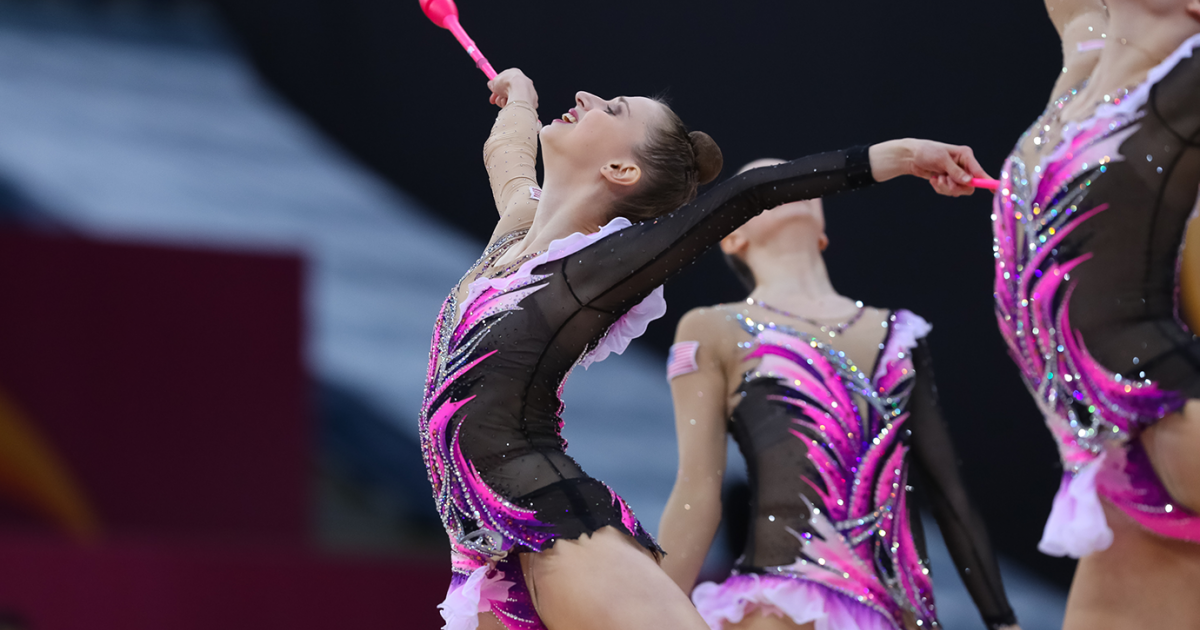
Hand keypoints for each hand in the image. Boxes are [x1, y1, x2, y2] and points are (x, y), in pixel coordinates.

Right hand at [488, 68, 537, 109]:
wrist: (520, 91)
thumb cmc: (508, 84)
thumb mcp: (494, 82)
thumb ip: (492, 83)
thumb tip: (491, 84)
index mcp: (516, 74)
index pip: (505, 82)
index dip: (497, 89)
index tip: (493, 94)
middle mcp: (524, 82)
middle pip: (510, 91)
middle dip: (500, 97)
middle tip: (494, 101)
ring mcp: (529, 92)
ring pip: (513, 99)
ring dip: (505, 101)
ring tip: (504, 101)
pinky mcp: (531, 102)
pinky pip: (519, 106)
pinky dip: (513, 106)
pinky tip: (510, 105)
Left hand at [869, 138, 990, 196]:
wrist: (911, 157)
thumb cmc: (926, 152)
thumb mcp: (941, 160)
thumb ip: (955, 171)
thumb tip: (968, 181)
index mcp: (966, 156)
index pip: (979, 172)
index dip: (987, 181)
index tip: (995, 190)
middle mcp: (964, 165)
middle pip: (969, 186)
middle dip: (955, 187)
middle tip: (945, 181)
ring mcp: (956, 174)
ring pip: (959, 190)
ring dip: (945, 187)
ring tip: (936, 178)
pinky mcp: (948, 180)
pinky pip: (949, 191)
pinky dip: (940, 188)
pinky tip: (933, 179)